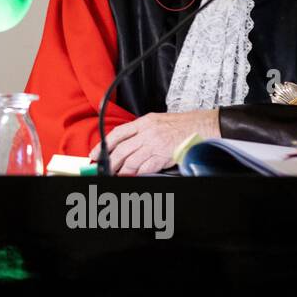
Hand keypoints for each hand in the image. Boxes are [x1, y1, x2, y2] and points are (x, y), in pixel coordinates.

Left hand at [89, 108, 219, 175]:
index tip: (95, 153)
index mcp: (144, 122)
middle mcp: (147, 133)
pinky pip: (146, 167)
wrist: (202, 127)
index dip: (103, 145)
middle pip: (121, 149)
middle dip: (110, 161)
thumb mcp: (157, 120)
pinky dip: (138, 173)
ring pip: (131, 161)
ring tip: (117, 174)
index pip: (118, 134)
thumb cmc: (182, 124)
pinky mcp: (163, 156)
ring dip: (122, 170)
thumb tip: (125, 142)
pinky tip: (133, 175)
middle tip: (104, 168)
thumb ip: (140, 130)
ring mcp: (155, 145)